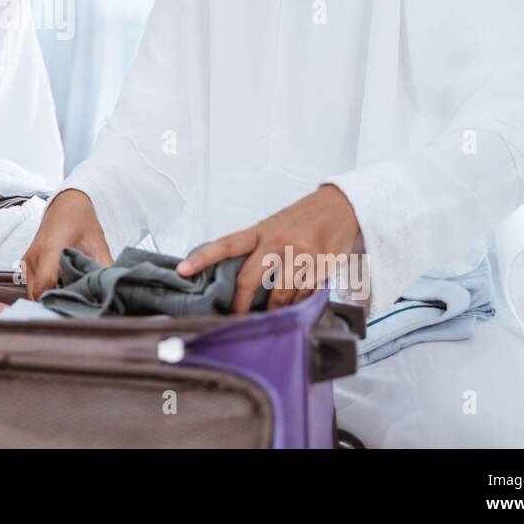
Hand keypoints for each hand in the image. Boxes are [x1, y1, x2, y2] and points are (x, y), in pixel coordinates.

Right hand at [20, 190, 113, 299]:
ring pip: (33, 291)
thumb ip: (103, 268)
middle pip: (36, 294)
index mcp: (49, 250)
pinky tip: (62, 286)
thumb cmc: (81, 221)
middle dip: (55, 301)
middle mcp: (34, 257)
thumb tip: (110, 290)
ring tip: (70, 294)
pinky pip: (33, 284)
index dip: (57, 301)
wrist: (66, 203)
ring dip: (49, 296)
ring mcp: (27, 260)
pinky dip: (45, 289)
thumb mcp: (98, 244)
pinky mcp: (27, 262)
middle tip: (76, 303)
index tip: (74, 307)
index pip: (44, 288)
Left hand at [175, 184, 360, 314]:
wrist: (341, 206)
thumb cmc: (303, 218)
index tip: (182, 270)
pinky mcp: (320, 266)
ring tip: (270, 316)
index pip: (225, 244)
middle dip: (240, 304)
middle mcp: (277, 242)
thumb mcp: (273, 226)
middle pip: (250, 279)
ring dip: (273, 310)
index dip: (202, 258)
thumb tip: (238, 280)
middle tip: (236, 317)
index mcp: (260, 230)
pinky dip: (297, 304)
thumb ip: (256, 249)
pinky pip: (303, 296)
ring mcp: (300, 255)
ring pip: (279, 295)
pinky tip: (295, 305)